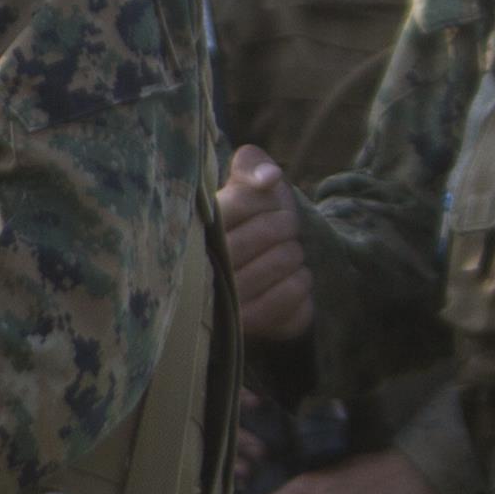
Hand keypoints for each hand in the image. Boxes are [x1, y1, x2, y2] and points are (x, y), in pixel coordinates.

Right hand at [216, 147, 311, 343]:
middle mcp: (200, 266)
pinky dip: (301, 284)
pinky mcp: (244, 326)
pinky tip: (292, 281)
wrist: (245, 288)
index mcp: (193, 228)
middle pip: (271, 231)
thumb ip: (251, 166)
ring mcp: (220, 300)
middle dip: (287, 227)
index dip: (268, 201)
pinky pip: (291, 295)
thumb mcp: (242, 188)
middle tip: (283, 234)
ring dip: (295, 256)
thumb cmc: (244, 228)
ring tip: (286, 257)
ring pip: (284, 261)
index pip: (242, 201)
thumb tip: (270, 179)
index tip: (269, 206)